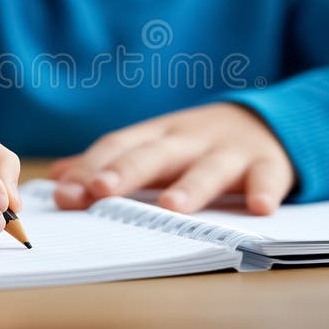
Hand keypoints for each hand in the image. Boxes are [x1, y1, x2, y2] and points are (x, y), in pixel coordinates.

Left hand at [50, 102, 294, 214]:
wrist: (269, 121)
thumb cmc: (199, 144)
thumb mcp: (155, 146)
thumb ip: (108, 163)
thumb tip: (58, 179)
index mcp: (157, 135)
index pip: (119, 147)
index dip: (92, 168)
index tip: (65, 193)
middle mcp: (189, 139)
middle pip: (154, 154)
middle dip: (127, 171)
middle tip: (101, 191)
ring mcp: (230, 150)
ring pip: (209, 168)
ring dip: (191, 187)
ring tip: (173, 207)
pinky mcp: (269, 163)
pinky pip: (268, 176)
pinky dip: (265, 190)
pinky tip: (261, 207)